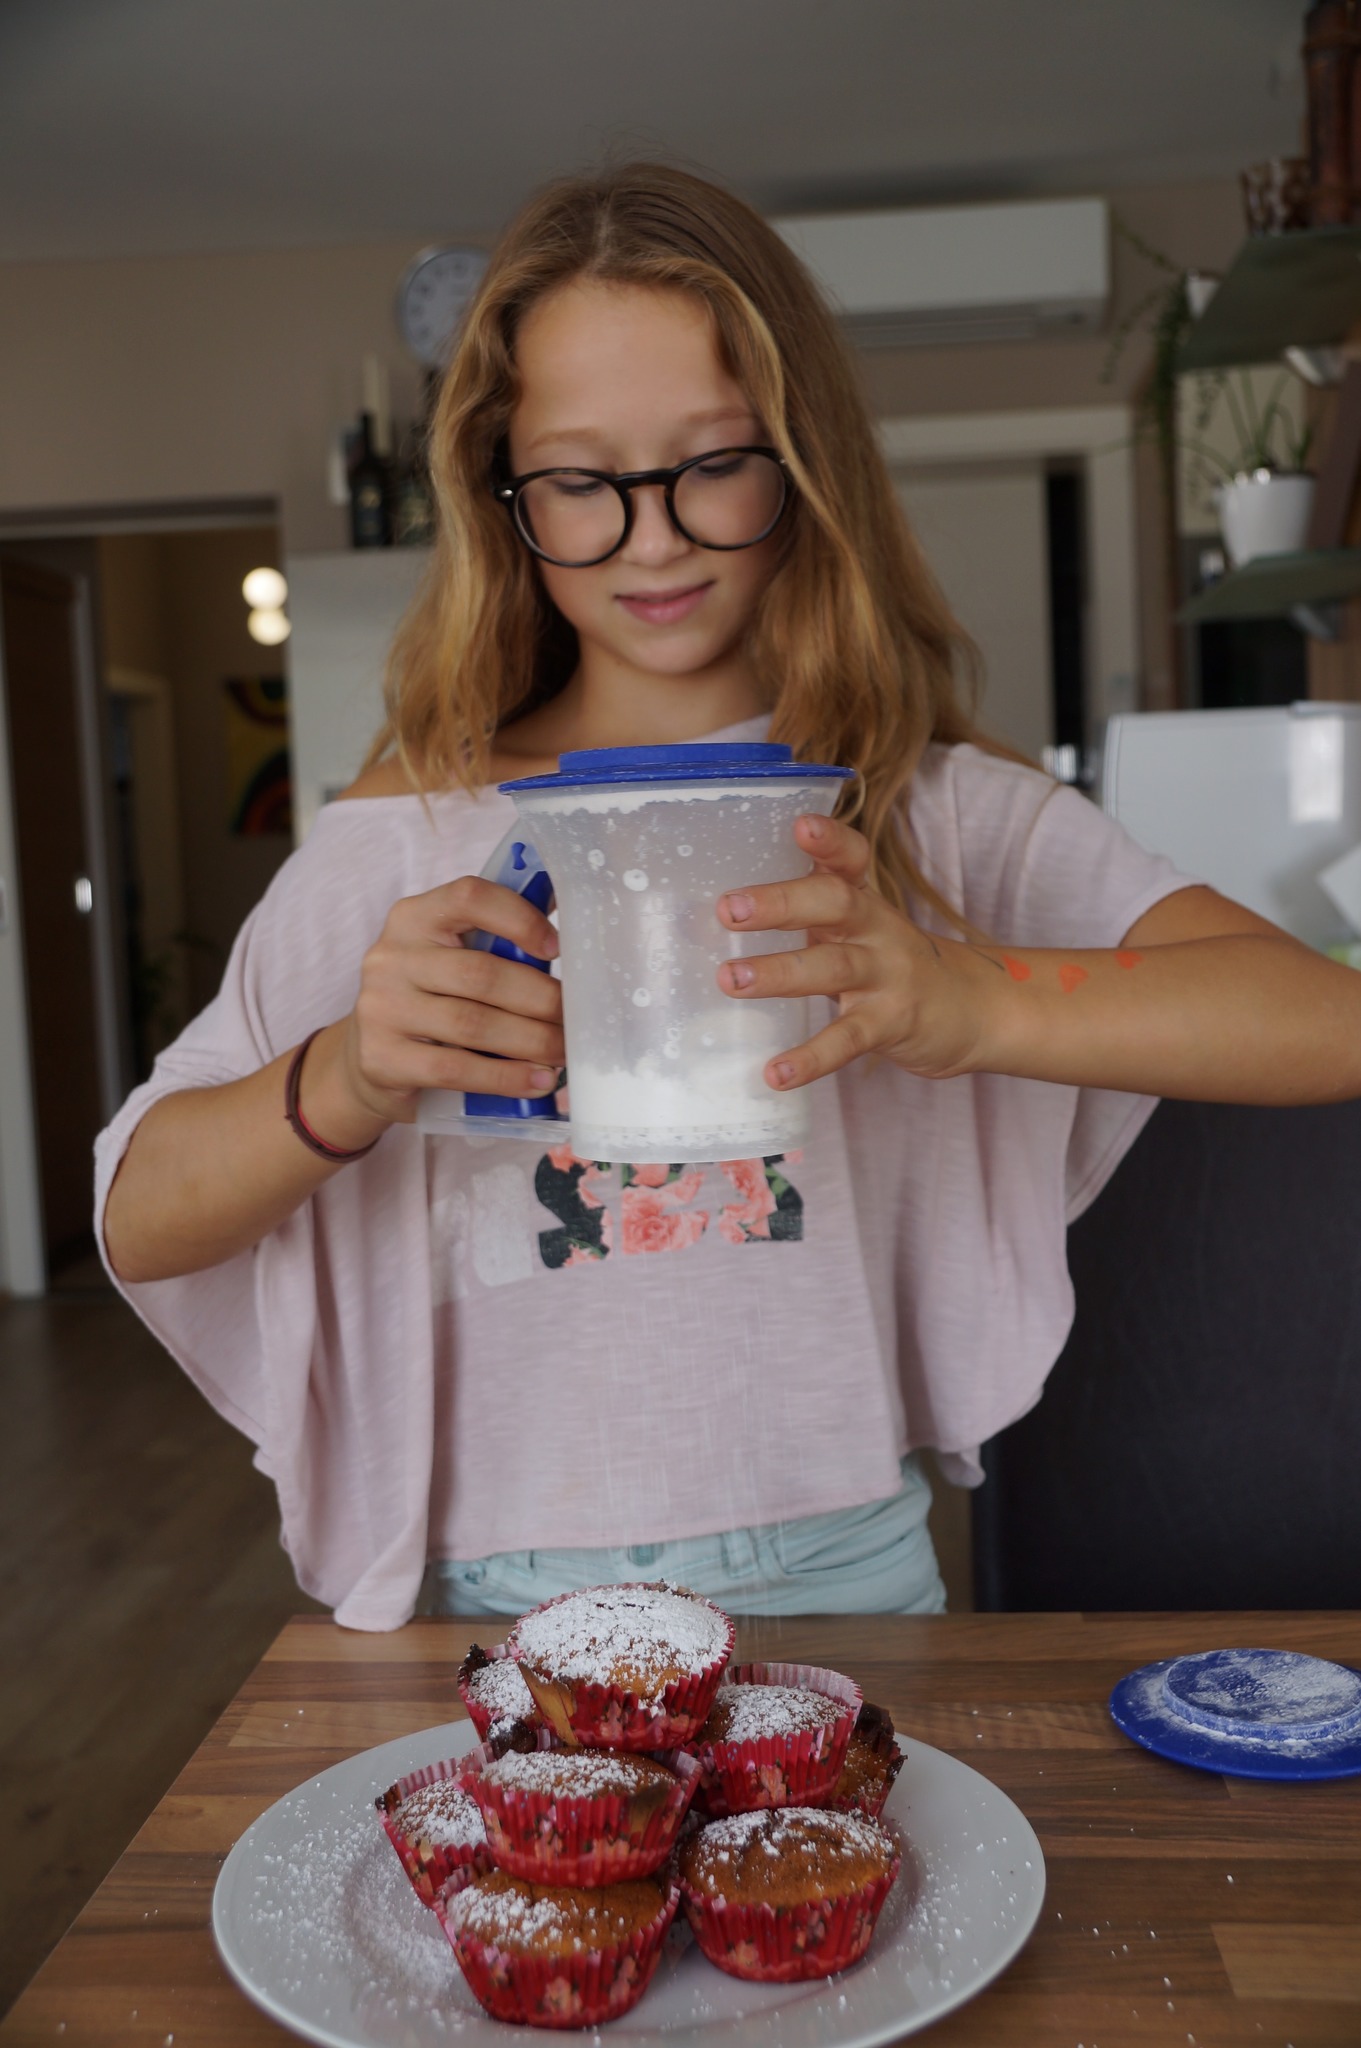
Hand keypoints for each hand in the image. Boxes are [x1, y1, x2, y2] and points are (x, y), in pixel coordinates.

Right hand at [336, 876, 564, 1124]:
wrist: (370, 1061)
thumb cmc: (429, 1003)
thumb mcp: (449, 960)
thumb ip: (495, 945)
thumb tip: (572, 940)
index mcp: (414, 918)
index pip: (469, 897)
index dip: (519, 918)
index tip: (557, 948)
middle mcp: (391, 957)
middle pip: (482, 973)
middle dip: (541, 999)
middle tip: (575, 1020)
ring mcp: (381, 1008)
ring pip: (473, 1024)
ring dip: (531, 1041)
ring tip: (563, 1052)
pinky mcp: (382, 1058)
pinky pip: (455, 1069)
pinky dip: (505, 1077)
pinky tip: (537, 1080)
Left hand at [715, 814, 1001, 1089]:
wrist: (973, 1010)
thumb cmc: (892, 963)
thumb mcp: (859, 927)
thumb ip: (805, 914)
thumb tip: (707, 920)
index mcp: (864, 901)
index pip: (851, 859)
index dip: (829, 840)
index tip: (801, 824)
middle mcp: (878, 929)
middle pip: (835, 904)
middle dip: (780, 903)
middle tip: (728, 909)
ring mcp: (887, 976)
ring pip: (834, 968)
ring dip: (780, 973)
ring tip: (730, 981)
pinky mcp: (891, 1024)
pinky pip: (847, 1040)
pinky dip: (811, 1058)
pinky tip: (776, 1073)